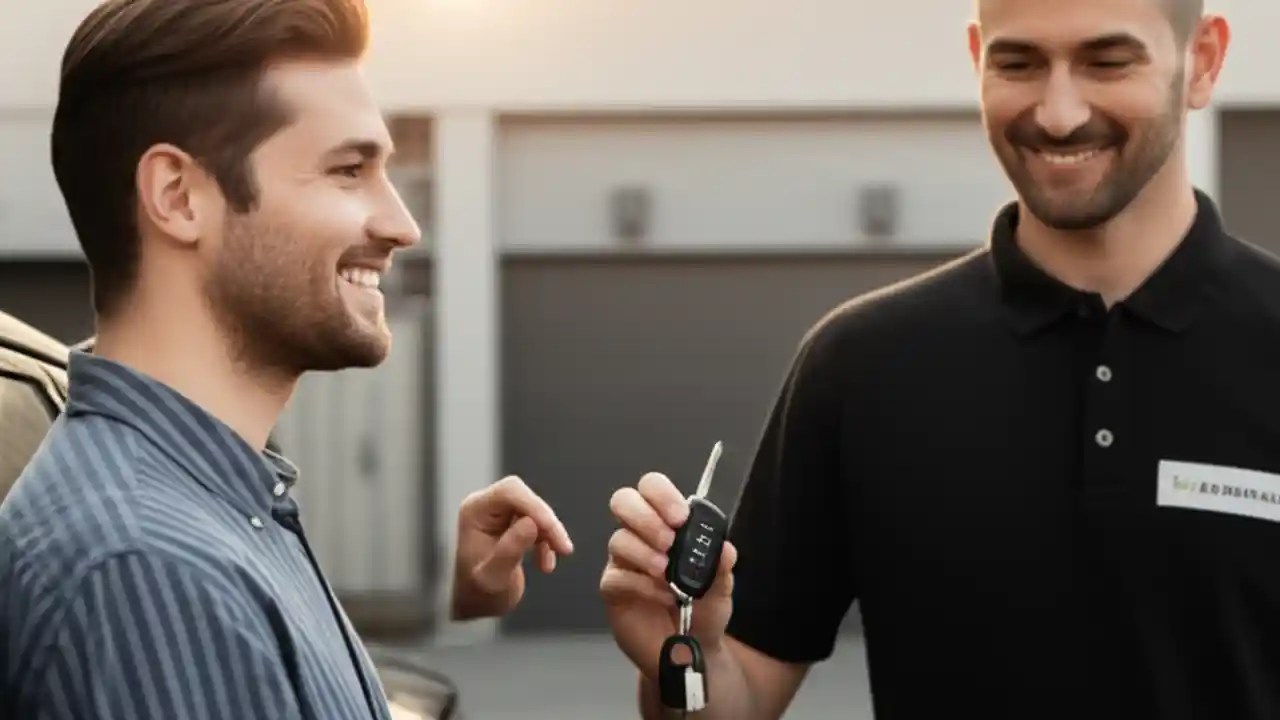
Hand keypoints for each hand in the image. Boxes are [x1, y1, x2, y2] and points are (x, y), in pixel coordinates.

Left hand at [451, 476, 573, 620]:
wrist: (475, 606)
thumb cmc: (477, 595)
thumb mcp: (493, 578)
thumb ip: (509, 551)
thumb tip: (531, 523)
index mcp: (474, 511)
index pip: (510, 491)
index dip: (535, 506)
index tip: (552, 530)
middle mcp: (486, 507)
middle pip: (526, 498)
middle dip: (547, 523)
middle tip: (563, 548)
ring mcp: (499, 514)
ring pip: (535, 510)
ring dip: (549, 534)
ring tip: (550, 563)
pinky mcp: (512, 524)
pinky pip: (538, 523)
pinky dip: (547, 541)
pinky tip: (545, 564)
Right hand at [599, 471, 737, 679]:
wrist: (692, 650)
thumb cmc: (703, 611)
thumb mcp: (721, 588)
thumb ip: (721, 567)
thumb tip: (725, 549)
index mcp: (667, 524)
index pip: (653, 489)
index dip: (662, 495)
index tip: (680, 517)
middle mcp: (641, 535)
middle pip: (623, 501)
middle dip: (645, 517)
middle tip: (668, 541)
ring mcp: (624, 561)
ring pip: (618, 539)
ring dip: (644, 553)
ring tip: (666, 573)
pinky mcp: (613, 589)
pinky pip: (617, 577)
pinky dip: (642, 585)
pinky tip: (663, 596)